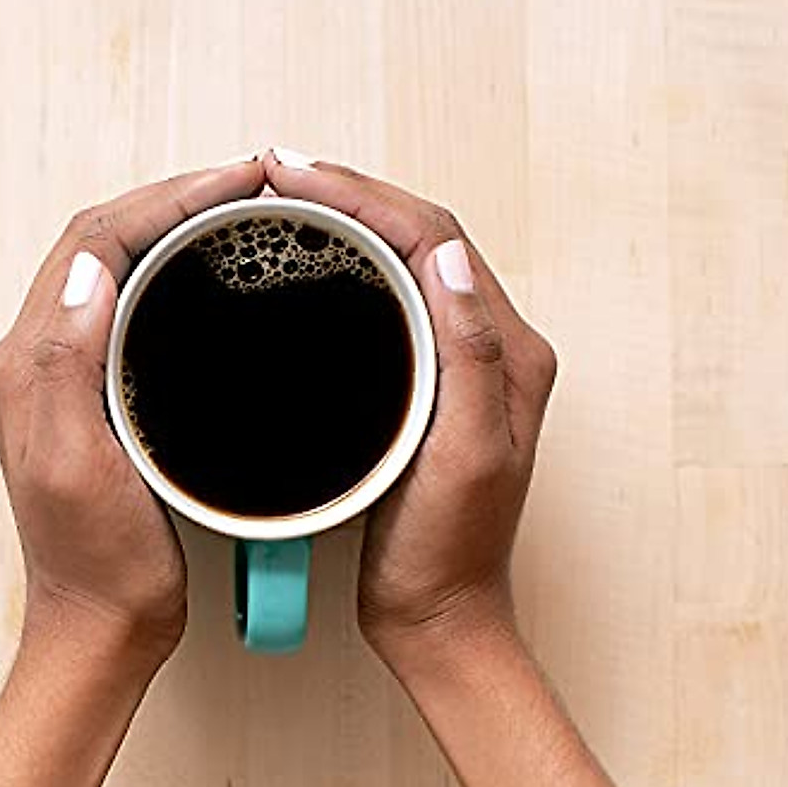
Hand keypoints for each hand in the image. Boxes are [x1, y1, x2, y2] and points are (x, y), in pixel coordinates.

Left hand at [0, 161, 265, 664]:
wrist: (102, 622)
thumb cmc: (98, 561)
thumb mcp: (78, 467)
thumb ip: (65, 366)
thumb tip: (88, 269)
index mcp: (29, 362)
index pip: (93, 241)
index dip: (166, 198)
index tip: (235, 181)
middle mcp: (39, 356)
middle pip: (103, 240)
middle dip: (175, 198)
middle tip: (249, 183)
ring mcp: (66, 374)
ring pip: (118, 266)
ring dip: (174, 228)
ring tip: (239, 210)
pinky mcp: (96, 393)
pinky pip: (131, 305)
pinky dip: (174, 273)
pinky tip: (216, 277)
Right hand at [263, 151, 556, 663]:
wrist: (438, 613)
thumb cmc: (449, 549)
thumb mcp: (467, 455)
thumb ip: (472, 355)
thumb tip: (449, 258)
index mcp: (508, 351)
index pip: (435, 238)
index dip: (365, 195)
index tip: (296, 176)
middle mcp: (488, 345)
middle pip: (418, 235)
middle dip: (350, 192)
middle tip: (279, 173)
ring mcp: (453, 363)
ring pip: (401, 260)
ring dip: (347, 220)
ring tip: (285, 199)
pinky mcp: (422, 384)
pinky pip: (387, 300)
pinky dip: (345, 266)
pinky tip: (304, 265)